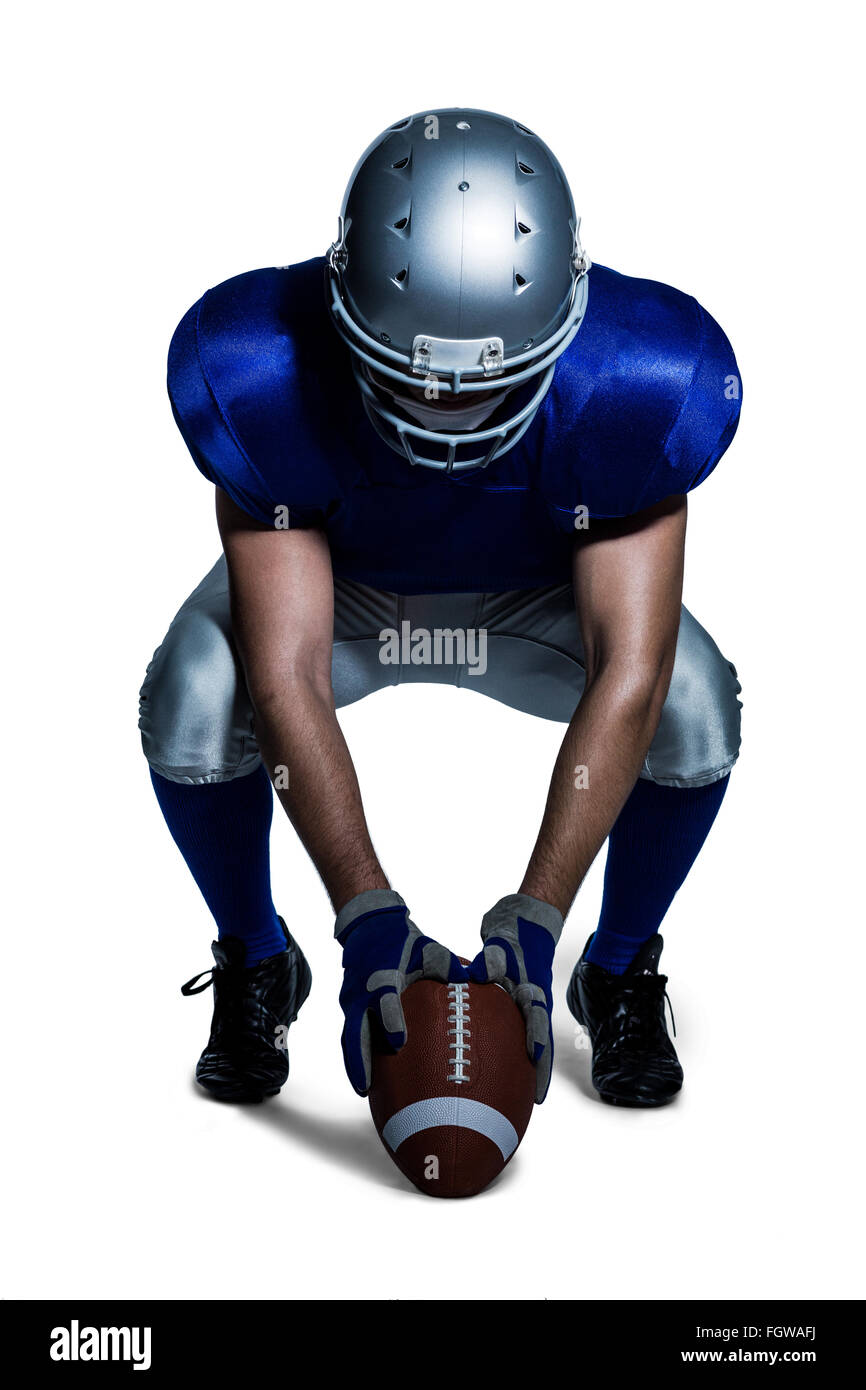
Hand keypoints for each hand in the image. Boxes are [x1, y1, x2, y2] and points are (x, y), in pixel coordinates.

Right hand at [335, 889, 467, 1094]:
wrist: (369, 928)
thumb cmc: (405, 942)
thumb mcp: (428, 948)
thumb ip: (446, 964)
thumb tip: (468, 979)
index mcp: (381, 971)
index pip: (382, 996)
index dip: (389, 1018)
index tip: (398, 1042)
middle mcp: (361, 990)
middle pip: (354, 1027)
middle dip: (359, 1056)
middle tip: (366, 1085)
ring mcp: (351, 1000)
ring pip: (348, 1036)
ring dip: (354, 1063)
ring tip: (364, 1090)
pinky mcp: (349, 1008)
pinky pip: (350, 1035)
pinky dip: (355, 1056)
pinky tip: (366, 1080)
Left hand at [468, 893, 563, 1101]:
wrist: (525, 919)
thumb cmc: (514, 932)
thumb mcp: (503, 941)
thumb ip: (493, 958)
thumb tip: (481, 973)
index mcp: (533, 990)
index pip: (538, 1021)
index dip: (537, 1044)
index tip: (534, 1067)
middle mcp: (534, 1002)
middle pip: (539, 1039)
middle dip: (538, 1068)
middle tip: (535, 1098)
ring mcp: (527, 1004)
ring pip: (530, 1039)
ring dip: (526, 1064)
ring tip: (519, 1093)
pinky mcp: (517, 1004)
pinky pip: (516, 1032)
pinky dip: (511, 1050)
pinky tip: (497, 1066)